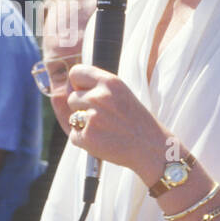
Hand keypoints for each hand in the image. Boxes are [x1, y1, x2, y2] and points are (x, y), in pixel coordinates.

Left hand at [65, 65, 169, 185]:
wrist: (151, 147)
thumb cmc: (135, 121)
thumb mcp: (121, 94)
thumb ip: (97, 88)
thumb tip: (68, 87)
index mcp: (110, 82)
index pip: (76, 72)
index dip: (77, 84)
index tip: (84, 92)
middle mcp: (99, 97)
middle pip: (72, 98)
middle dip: (82, 108)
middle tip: (103, 118)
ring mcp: (93, 117)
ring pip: (72, 118)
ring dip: (83, 125)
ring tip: (105, 130)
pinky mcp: (88, 137)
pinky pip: (74, 136)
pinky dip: (85, 141)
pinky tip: (103, 141)